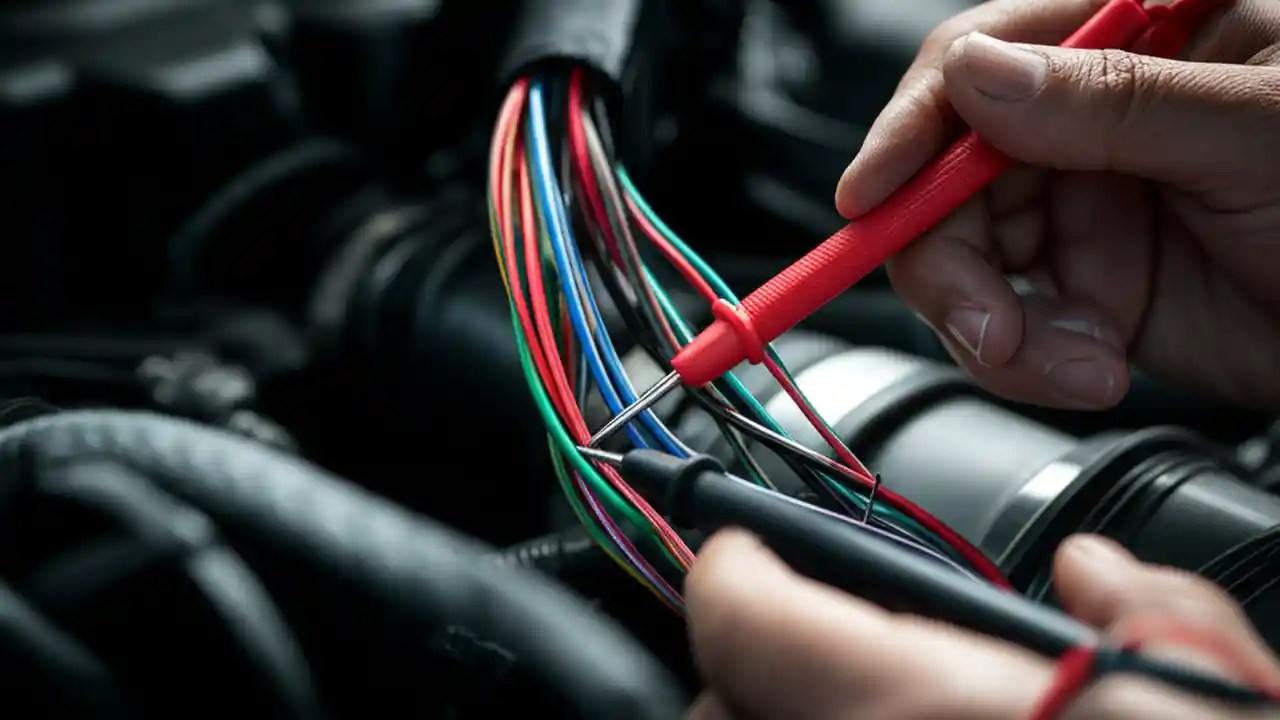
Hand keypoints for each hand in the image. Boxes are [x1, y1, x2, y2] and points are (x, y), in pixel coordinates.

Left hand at [684, 529, 1279, 718]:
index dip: (737, 564)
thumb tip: (1095, 576)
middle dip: (758, 662)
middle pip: (722, 705)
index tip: (752, 547)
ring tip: (862, 708)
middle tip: (826, 642)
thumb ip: (1149, 615)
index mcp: (912, 712)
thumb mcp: (1219, 697)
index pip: (737, 615)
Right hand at [835, 0, 1279, 410]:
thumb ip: (1113, 101)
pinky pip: (1009, 325)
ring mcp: (1083, 207)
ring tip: (1074, 362)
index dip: (913, 129)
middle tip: (985, 329)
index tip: (874, 199)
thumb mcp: (1260, 128)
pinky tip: (1091, 366)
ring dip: (997, 328)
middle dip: (951, 265)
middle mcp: (1090, 118)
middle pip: (949, 177)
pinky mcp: (1086, 290)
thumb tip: (979, 79)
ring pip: (967, 263)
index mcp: (1136, 35)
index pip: (983, 59)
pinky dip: (1030, 360)